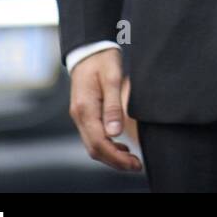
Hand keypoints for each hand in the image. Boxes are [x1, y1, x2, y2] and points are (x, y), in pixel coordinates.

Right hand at [68, 48, 142, 171]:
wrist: (89, 49)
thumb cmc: (102, 60)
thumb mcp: (113, 78)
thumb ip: (113, 105)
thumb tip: (114, 133)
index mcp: (85, 109)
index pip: (98, 142)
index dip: (116, 157)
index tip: (134, 163)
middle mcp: (80, 116)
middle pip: (94, 148)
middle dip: (115, 161)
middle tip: (136, 166)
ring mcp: (81, 116)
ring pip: (93, 144)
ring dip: (111, 155)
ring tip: (132, 160)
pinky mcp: (86, 114)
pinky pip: (94, 136)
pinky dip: (107, 146)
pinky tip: (121, 147)